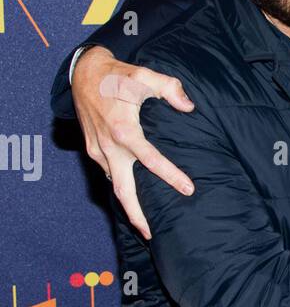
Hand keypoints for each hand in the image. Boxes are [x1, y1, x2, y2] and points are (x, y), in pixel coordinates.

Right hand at [72, 45, 195, 238]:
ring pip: (114, 183)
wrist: (83, 72)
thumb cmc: (117, 74)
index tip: (189, 189)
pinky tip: (132, 190)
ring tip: (144, 218)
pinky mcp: (91, 148)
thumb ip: (170, 89)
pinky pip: (107, 171)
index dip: (171, 176)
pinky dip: (120, 183)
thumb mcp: (145, 75)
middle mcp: (109, 146)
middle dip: (136, 215)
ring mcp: (98, 150)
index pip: (152, 161)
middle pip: (122, 190)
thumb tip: (189, 107)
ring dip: (128, 201)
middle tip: (150, 234)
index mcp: (124, 131)